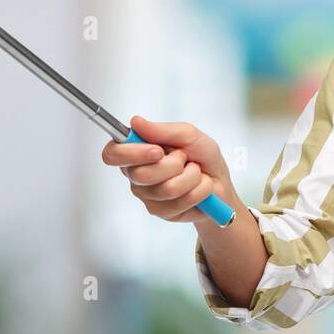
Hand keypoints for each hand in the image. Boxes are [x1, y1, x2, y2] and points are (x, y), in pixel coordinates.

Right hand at [101, 115, 241, 230]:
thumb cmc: (203, 157)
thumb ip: (162, 130)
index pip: (112, 154)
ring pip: (165, 188)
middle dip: (173, 164)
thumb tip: (135, 122)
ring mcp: (147, 196)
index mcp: (137, 152)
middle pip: (141, 174)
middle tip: (185, 159)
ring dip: (191, 177)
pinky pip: (179, 201)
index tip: (157, 151)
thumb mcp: (189, 135)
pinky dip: (199, 190)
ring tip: (196, 173)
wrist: (221, 183)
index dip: (129, 153)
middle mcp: (136, 175)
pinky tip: (200, 187)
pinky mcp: (161, 212)